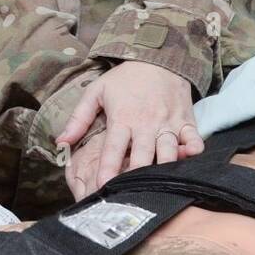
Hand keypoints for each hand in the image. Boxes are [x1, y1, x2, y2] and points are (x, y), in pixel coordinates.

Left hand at [56, 61, 204, 192]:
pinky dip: (192, 153)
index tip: (103, 187)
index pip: (113, 148)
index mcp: (123, 118)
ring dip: (164, 170)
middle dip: (136, 177)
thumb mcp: (96, 92)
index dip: (108, 169)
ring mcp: (169, 123)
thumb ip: (78, 118)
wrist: (159, 58)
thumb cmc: (125, 79)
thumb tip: (60, 142)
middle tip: (129, 196)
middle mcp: (147, 123)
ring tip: (157, 189)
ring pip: (169, 152)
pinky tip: (188, 162)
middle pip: (143, 156)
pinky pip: (194, 141)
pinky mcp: (187, 121)